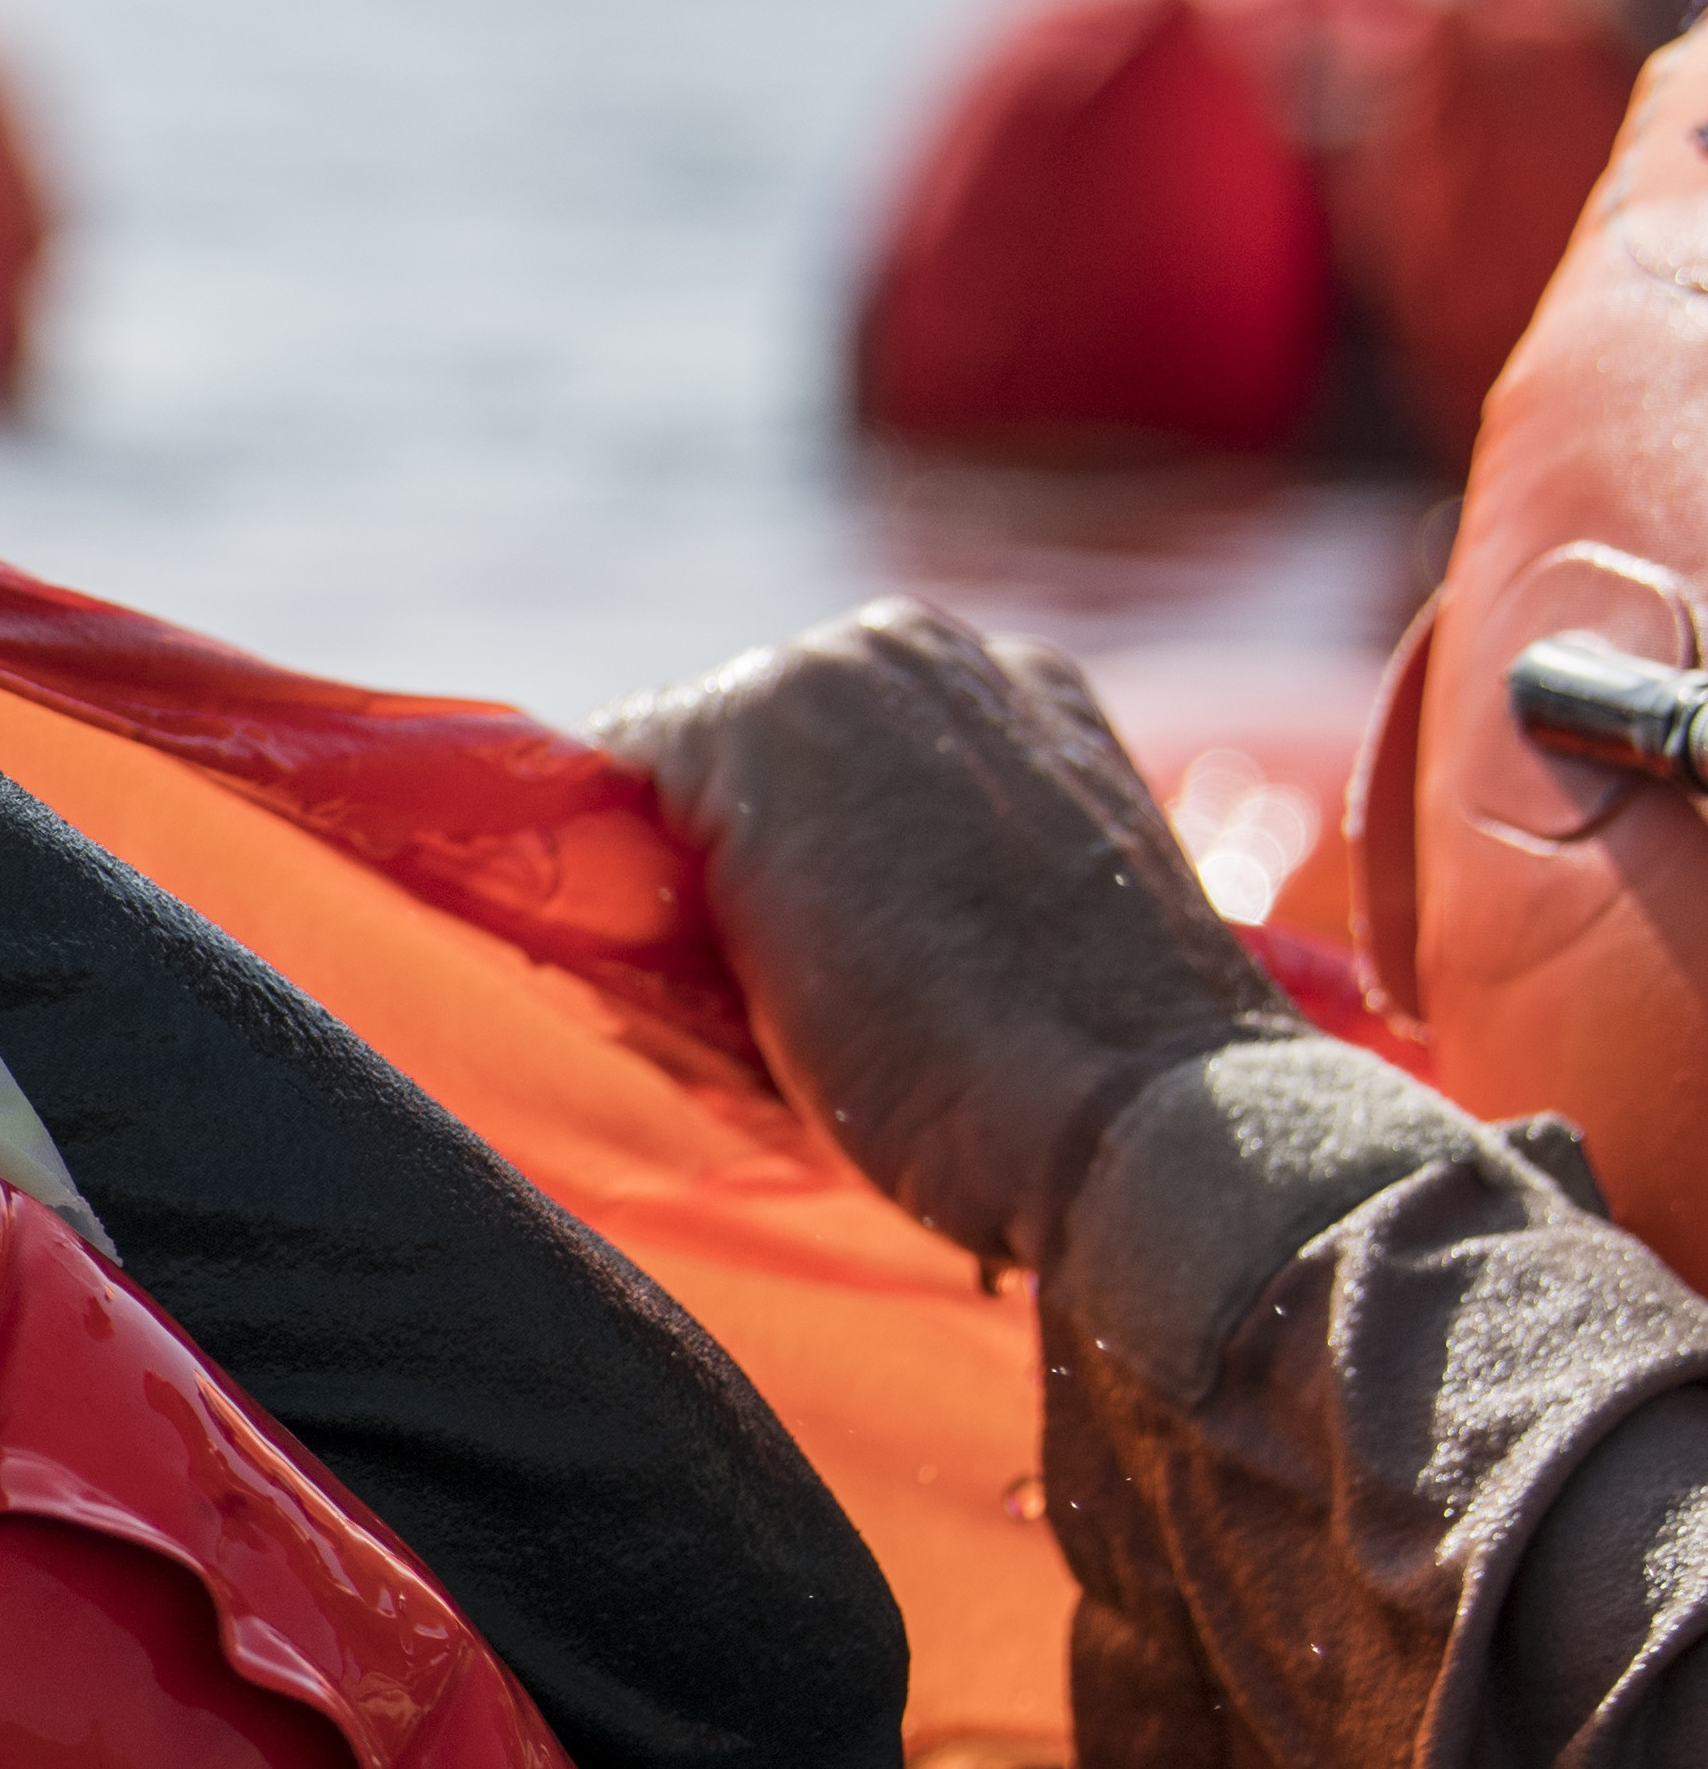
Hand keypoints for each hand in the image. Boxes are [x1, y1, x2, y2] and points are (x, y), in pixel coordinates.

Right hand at [589, 600, 1302, 1265]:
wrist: (1139, 1121)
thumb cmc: (917, 1077)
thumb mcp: (727, 998)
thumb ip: (665, 898)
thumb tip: (645, 877)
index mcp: (759, 702)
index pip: (629, 759)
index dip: (632, 858)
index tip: (665, 945)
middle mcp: (871, 648)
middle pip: (740, 723)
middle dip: (740, 814)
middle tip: (768, 941)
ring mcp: (985, 667)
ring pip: (848, 716)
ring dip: (840, 794)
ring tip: (875, 915)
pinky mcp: (1072, 709)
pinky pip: (948, 724)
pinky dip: (934, 781)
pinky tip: (956, 878)